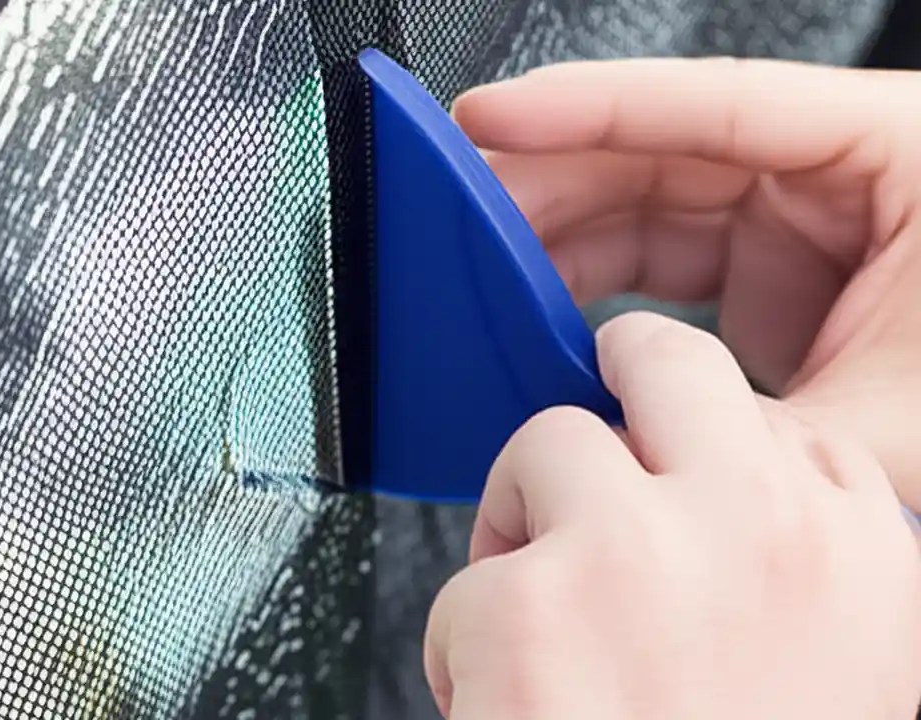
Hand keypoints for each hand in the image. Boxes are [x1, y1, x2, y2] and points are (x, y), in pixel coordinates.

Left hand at [424, 312, 920, 718]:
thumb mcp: (851, 679)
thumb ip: (801, 588)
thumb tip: (721, 527)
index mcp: (861, 555)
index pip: (779, 428)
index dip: (707, 443)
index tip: (675, 464)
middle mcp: (758, 525)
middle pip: (665, 366)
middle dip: (615, 388)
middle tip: (583, 442)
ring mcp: (635, 550)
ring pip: (542, 445)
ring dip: (523, 526)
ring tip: (540, 634)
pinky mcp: (523, 608)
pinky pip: (465, 583)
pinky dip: (468, 648)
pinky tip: (511, 717)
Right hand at [453, 57, 920, 508]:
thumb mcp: (882, 437)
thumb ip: (739, 432)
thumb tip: (625, 446)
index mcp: (902, 160)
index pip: (716, 106)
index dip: (587, 108)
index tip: (493, 119)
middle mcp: (845, 184)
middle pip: (663, 154)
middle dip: (549, 180)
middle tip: (461, 210)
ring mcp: (806, 234)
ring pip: (652, 209)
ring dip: (561, 240)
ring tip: (485, 271)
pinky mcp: (777, 287)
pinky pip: (663, 269)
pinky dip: (597, 292)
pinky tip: (547, 323)